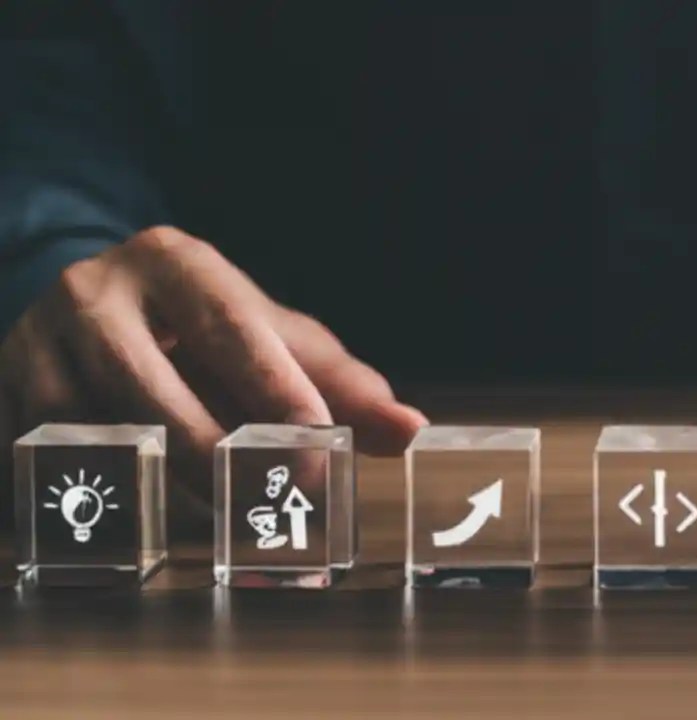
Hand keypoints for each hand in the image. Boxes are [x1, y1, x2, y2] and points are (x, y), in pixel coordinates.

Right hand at [0, 226, 425, 502]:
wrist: (84, 298)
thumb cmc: (201, 325)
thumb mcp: (271, 336)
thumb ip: (339, 383)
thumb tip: (411, 430)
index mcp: (177, 263)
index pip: (231, 325)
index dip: (276, 388)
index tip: (318, 444)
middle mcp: (99, 293)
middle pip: (154, 386)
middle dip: (217, 456)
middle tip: (271, 505)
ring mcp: (39, 344)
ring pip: (96, 432)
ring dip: (162, 487)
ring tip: (221, 522)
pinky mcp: (6, 393)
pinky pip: (47, 462)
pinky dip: (100, 498)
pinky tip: (144, 525)